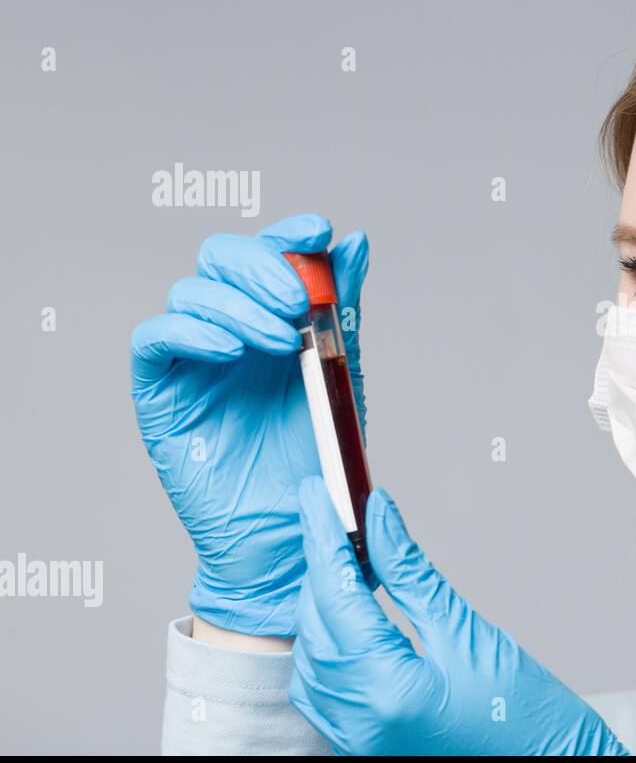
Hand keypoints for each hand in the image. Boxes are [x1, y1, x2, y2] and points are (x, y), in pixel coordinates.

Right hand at [130, 214, 369, 636]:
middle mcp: (228, 328)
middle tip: (297, 301)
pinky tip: (230, 350)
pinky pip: (154, 341)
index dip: (287, 233)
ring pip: (190, 293)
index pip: (267, 252)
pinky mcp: (160, 393)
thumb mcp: (342, 375)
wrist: (293, 530)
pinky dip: (190, 332)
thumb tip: (354, 242)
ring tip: (282, 342)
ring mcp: (192, 359)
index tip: (318, 232)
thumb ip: (344, 310)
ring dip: (237, 305)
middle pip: (221, 258)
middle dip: (260, 265)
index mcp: (273, 317)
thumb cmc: (317, 458)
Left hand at [288, 477, 629, 755]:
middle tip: (340, 518)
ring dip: (324, 605)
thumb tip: (381, 519)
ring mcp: (354, 738)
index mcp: (386, 689)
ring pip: (311, 655)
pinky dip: (327, 643)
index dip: (323, 537)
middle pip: (316, 624)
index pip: (336, 595)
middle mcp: (358, 720)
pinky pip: (320, 687)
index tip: (316, 494)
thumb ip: (412, 573)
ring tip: (351, 562)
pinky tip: (349, 615)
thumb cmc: (526, 717)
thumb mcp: (469, 632)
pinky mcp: (359, 743)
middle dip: (323, 566)